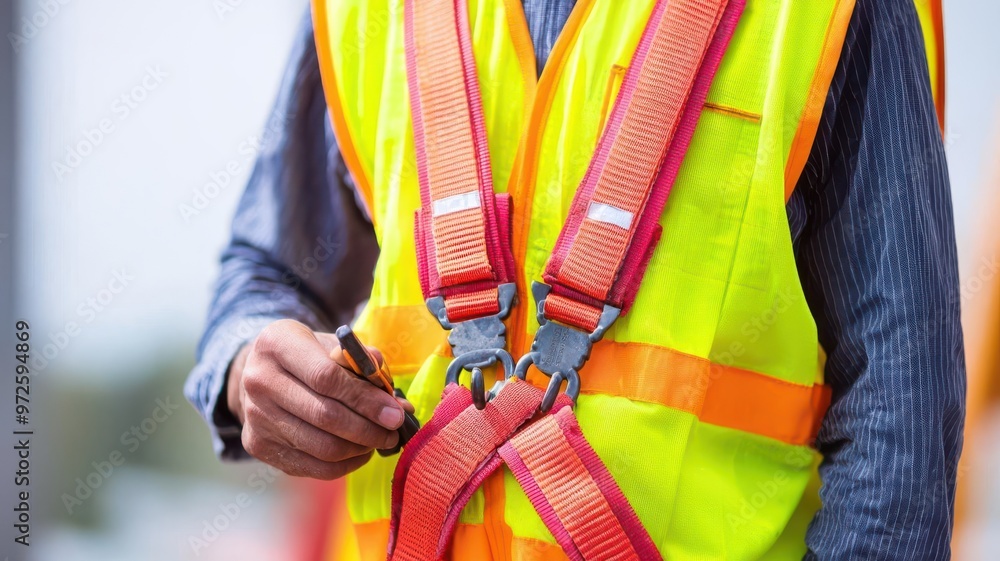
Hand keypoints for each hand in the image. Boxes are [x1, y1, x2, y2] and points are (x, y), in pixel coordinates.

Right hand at [227, 319, 410, 479]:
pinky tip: (360, 452)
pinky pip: (312, 466)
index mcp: (276, 344)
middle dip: (369, 428)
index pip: (327, 378)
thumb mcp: (332, 344)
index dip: (365, 400)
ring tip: (380, 440)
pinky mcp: (258, 445)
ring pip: (322, 446)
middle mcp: (259, 380)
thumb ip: (364, 364)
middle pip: (325, 416)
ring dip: (360, 448)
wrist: (259, 372)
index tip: (395, 413)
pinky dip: (345, 464)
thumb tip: (398, 403)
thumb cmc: (307, 355)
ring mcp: (256, 417)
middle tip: (394, 431)